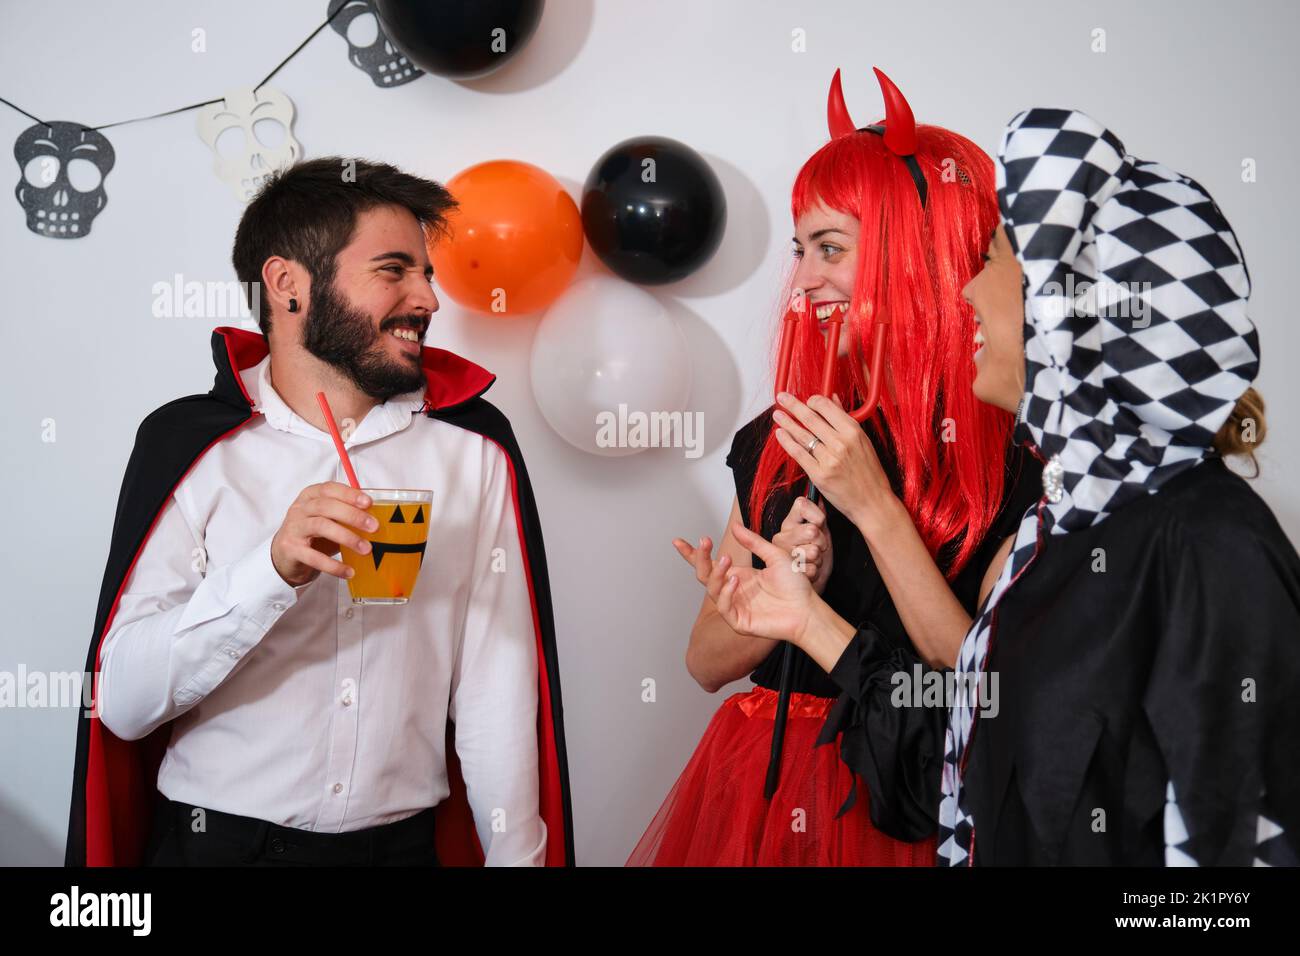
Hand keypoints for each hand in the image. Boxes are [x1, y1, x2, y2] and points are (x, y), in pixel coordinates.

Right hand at [271, 482, 379, 586]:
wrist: (284, 555)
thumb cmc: (312, 534)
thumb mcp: (328, 519)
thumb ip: (346, 514)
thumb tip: (377, 518)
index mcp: (310, 496)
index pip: (329, 489)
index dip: (349, 494)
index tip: (368, 503)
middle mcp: (300, 509)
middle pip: (326, 506)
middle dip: (352, 515)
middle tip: (373, 527)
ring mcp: (293, 528)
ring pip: (321, 526)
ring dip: (346, 537)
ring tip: (366, 549)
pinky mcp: (291, 549)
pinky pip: (314, 557)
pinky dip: (333, 565)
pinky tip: (348, 571)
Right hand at [671, 522, 816, 643]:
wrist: (808, 608)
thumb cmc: (795, 585)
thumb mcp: (775, 555)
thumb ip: (754, 542)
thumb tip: (735, 526)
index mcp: (739, 575)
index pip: (709, 564)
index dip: (692, 554)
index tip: (678, 542)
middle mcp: (733, 590)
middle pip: (704, 574)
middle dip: (700, 558)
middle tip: (705, 541)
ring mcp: (734, 606)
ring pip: (711, 589)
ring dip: (716, 572)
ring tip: (727, 561)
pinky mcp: (739, 621)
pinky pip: (724, 607)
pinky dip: (725, 593)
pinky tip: (734, 581)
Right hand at [771, 496, 832, 593]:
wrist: (813, 580)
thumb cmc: (817, 553)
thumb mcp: (821, 530)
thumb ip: (819, 514)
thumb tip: (820, 496)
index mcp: (789, 523)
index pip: (802, 505)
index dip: (817, 516)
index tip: (819, 524)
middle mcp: (781, 536)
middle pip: (811, 530)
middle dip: (822, 541)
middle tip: (818, 547)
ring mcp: (782, 554)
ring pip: (812, 551)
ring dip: (819, 558)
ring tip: (813, 559)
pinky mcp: (787, 571)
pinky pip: (812, 568)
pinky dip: (815, 570)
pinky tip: (809, 569)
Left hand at [772, 391, 897, 535]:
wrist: (872, 502)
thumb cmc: (869, 472)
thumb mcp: (863, 441)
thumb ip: (845, 419)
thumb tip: (832, 399)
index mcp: (853, 431)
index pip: (826, 407)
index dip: (812, 401)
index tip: (805, 400)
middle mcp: (841, 443)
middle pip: (811, 418)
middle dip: (793, 406)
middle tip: (782, 398)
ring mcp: (829, 459)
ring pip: (802, 435)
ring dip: (786, 422)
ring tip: (777, 414)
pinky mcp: (819, 474)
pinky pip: (799, 454)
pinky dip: (787, 442)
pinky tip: (780, 434)